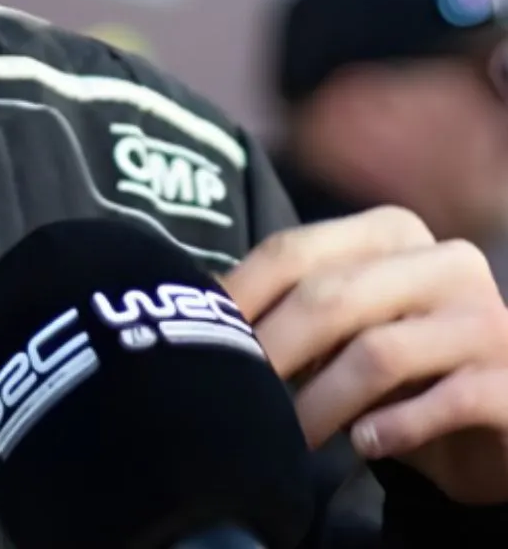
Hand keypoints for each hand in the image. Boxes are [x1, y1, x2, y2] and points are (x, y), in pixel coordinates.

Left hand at [224, 206, 507, 505]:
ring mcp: (486, 318)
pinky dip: (393, 428)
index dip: (240, 295)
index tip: (199, 334)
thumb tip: (203, 310)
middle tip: (237, 397)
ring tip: (292, 436)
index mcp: (392, 231)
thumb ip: (294, 310)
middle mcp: (445, 260)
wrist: (497, 427)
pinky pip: (444, 402)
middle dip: (273, 351)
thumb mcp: (345, 330)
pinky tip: (364, 445)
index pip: (294, 250)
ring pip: (378, 353)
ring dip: (322, 402)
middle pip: (329, 297)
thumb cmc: (403, 372)